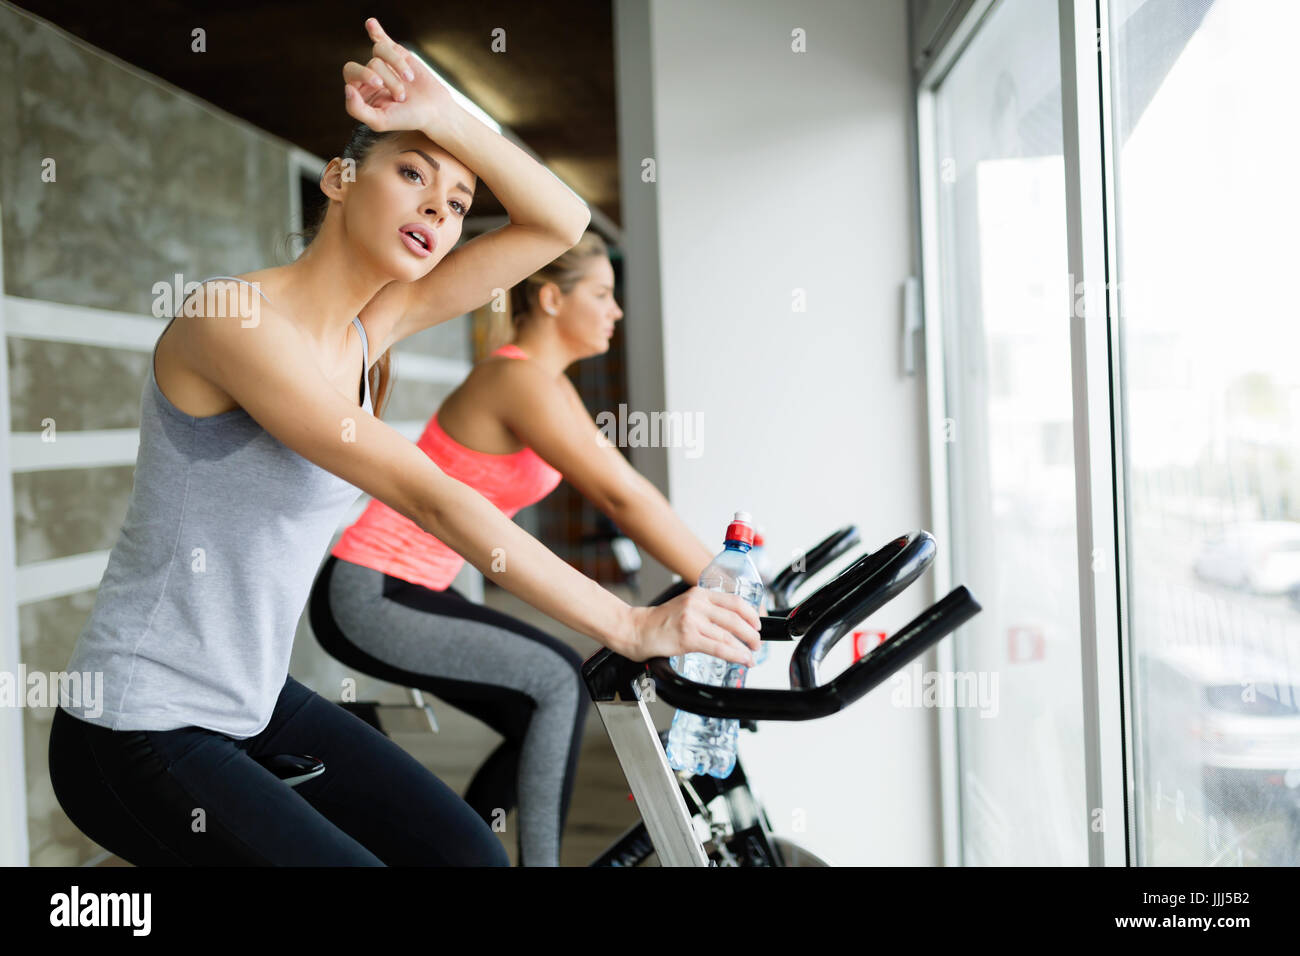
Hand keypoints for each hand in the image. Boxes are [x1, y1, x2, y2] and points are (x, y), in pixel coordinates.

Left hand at [342, 18, 458, 134]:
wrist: (434, 110)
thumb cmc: (407, 118)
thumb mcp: (380, 121)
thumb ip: (356, 110)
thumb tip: (347, 88)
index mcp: (361, 91)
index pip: (351, 74)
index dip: (364, 76)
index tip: (380, 86)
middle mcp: (370, 75)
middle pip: (369, 63)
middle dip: (385, 76)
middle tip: (399, 93)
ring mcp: (383, 63)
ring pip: (381, 52)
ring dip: (398, 68)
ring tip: (410, 82)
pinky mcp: (397, 53)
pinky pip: (382, 39)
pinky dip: (376, 31)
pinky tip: (371, 24)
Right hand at [623, 587, 760, 665]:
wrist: (637, 629)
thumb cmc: (660, 621)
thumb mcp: (686, 605)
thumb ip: (707, 609)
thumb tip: (732, 622)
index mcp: (699, 593)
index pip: (734, 601)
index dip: (751, 614)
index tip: (757, 624)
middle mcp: (697, 604)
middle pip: (735, 618)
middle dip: (751, 633)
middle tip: (757, 642)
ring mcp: (692, 620)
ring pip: (728, 634)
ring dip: (744, 647)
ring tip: (751, 655)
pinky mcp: (688, 637)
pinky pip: (718, 647)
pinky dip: (735, 655)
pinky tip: (742, 659)